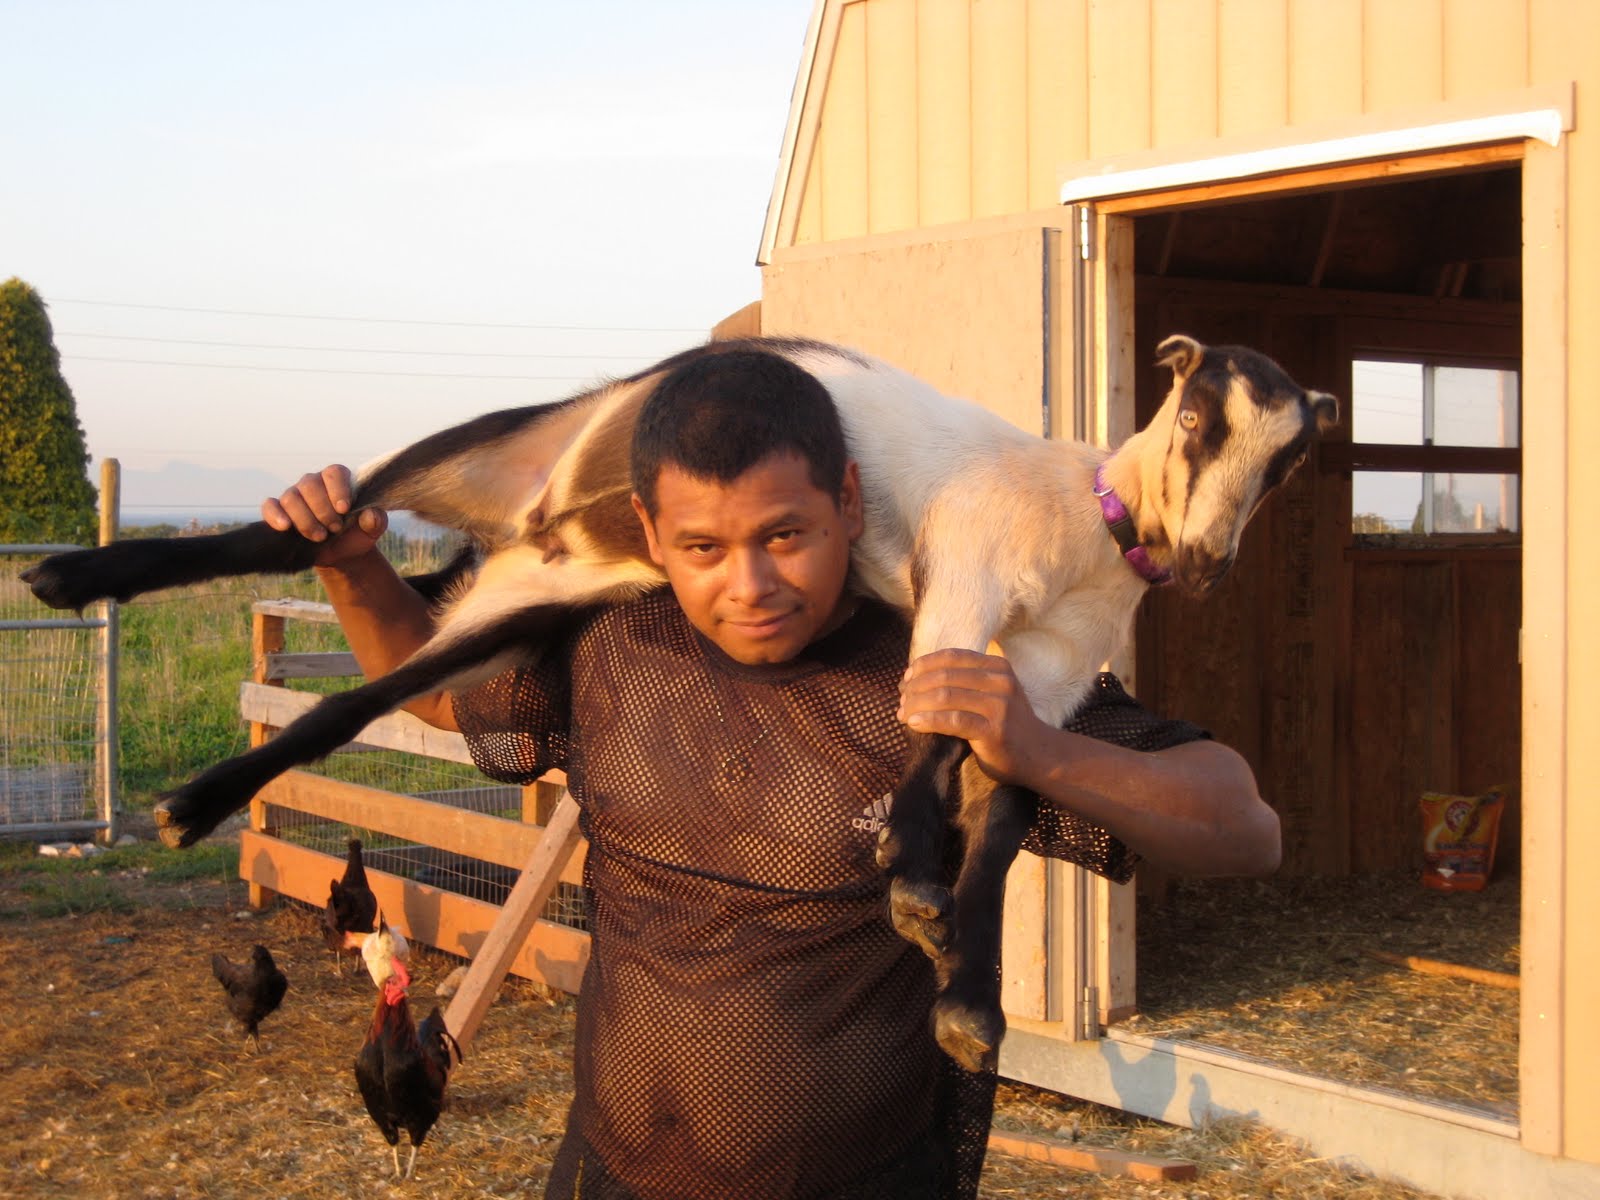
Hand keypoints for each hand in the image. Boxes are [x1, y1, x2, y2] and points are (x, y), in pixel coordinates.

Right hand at [262, 465, 386, 566]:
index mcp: (338, 480)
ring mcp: (295, 496)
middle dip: (323, 510)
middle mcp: (314, 483)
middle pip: (310, 485)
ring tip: (320, 536)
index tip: (344, 508)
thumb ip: (376, 520)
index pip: (334, 473)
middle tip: (335, 528)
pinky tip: (285, 526)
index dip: (338, 489)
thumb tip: (370, 514)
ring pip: (291, 498)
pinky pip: (270, 506)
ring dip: (305, 519)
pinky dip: (275, 515)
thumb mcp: (373, 529)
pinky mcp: (279, 511)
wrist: (342, 553)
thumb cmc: (358, 533)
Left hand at [896, 649, 1051, 785]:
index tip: (906, 679)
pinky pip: (952, 721)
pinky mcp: (993, 730)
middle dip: (915, 687)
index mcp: (998, 666)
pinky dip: (928, 720)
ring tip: (902, 714)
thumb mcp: (994, 692)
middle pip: (945, 676)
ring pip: (945, 696)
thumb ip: (967, 680)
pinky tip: (914, 723)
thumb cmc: (1009, 725)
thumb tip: (920, 673)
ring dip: (916, 704)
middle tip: (900, 700)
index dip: (923, 665)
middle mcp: (1000, 681)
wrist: (1040, 756)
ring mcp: (998, 705)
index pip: (952, 657)